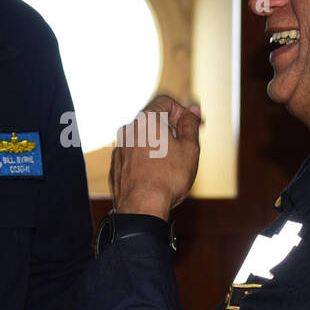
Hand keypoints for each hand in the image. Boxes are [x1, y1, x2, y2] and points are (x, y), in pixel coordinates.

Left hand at [110, 95, 202, 219]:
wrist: (141, 208)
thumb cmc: (168, 178)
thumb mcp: (189, 148)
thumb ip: (190, 125)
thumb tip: (192, 110)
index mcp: (146, 120)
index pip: (165, 102)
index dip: (182, 111)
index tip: (193, 126)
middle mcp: (128, 130)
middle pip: (153, 120)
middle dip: (171, 129)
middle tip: (186, 146)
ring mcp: (119, 148)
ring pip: (143, 138)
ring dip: (158, 145)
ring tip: (172, 164)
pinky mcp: (116, 164)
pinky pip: (134, 154)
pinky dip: (146, 158)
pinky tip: (157, 174)